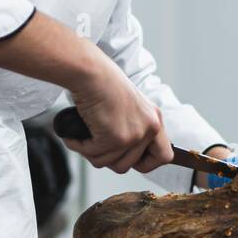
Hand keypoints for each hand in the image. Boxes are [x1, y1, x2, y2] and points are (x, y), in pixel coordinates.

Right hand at [62, 49, 173, 174]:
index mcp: (155, 120)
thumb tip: (121, 153)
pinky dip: (80, 147)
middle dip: (107, 158)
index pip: (164, 156)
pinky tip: (74, 137)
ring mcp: (134, 135)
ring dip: (91, 153)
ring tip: (82, 138)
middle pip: (129, 165)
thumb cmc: (104, 84)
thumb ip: (133, 128)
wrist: (92, 73)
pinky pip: (94, 155)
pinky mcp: (116, 138)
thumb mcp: (129, 107)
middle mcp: (149, 128)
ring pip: (110, 163)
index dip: (145, 163)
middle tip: (95, 145)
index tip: (129, 160)